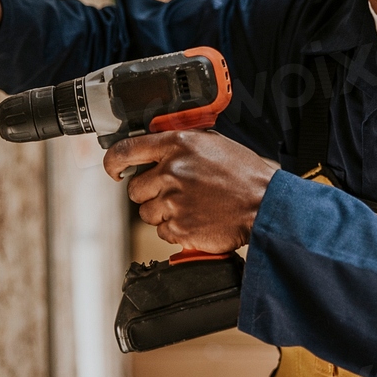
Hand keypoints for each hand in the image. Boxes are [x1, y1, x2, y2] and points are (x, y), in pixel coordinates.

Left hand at [103, 130, 276, 253]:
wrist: (264, 204)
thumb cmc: (244, 174)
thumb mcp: (213, 144)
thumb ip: (181, 146)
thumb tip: (157, 149)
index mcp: (178, 145)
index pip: (126, 149)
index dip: (113, 162)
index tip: (113, 170)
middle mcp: (171, 171)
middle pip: (135, 189)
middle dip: (150, 193)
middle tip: (173, 194)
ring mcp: (173, 201)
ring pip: (147, 213)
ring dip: (163, 213)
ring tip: (190, 207)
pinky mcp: (179, 227)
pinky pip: (163, 232)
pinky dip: (176, 230)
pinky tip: (196, 220)